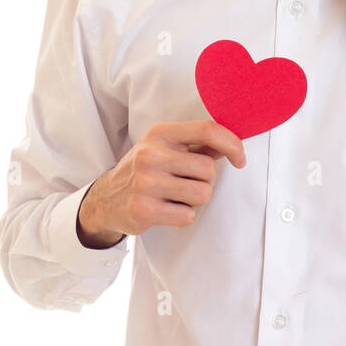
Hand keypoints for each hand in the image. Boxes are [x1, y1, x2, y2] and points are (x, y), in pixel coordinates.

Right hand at [77, 120, 245, 245]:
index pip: (207, 130)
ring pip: (202, 194)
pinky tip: (166, 209)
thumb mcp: (165, 147)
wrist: (105, 199)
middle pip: (209, 169)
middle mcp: (151, 154)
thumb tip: (232, 143)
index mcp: (160, 133)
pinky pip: (188, 216)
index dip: (232, 144)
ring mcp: (145, 182)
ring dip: (196, 200)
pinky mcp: (143, 209)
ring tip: (176, 196)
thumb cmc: (144, 170)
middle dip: (206, 181)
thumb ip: (198, 144)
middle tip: (187, 183)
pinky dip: (183, 216)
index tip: (239, 159)